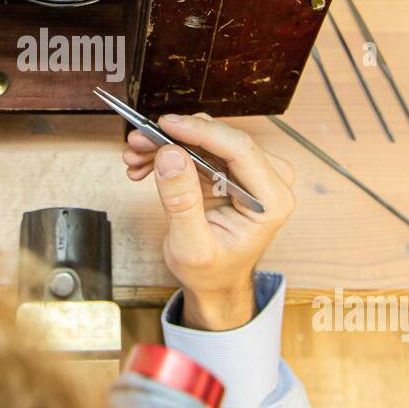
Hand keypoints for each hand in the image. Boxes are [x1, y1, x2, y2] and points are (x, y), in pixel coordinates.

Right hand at [121, 114, 294, 330]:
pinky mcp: (230, 171)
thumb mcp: (191, 246)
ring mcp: (249, 174)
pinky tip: (145, 166)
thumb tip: (170, 154)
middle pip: (221, 139)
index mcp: (272, 202)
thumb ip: (182, 201)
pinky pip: (198, 149)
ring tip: (135, 157)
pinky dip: (169, 154)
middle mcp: (268, 181)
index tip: (165, 125)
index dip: (200, 131)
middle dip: (175, 137)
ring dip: (166, 144)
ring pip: (205, 140)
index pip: (240, 149)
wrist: (215, 282)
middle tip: (139, 142)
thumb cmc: (212, 272)